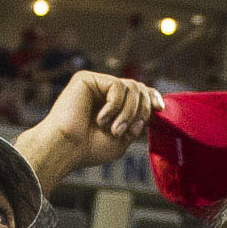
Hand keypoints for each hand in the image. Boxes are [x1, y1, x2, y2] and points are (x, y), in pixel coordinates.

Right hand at [26, 70, 156, 180]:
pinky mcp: (86, 79)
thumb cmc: (89, 148)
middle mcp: (104, 92)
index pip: (140, 93)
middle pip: (138, 88)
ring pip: (131, 87)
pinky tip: (101, 119)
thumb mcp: (123, 138)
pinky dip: (114, 106)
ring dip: (128, 112)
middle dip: (141, 110)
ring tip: (114, 130)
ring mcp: (96, 84)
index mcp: (113, 105)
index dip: (152, 98)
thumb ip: (138, 122)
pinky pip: (116, 86)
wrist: (66, 149)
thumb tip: (154, 106)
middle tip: (129, 130)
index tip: (160, 108)